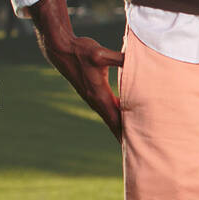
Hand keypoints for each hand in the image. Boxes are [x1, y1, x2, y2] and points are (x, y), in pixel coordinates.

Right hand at [28, 0, 124, 141]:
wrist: (61, 49)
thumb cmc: (81, 50)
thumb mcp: (100, 54)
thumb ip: (119, 58)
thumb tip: (133, 60)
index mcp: (99, 94)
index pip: (115, 118)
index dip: (124, 132)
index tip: (134, 145)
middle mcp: (95, 100)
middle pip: (113, 123)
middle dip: (123, 136)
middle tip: (137, 150)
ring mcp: (93, 98)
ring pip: (109, 117)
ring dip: (119, 129)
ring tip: (131, 140)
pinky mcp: (92, 93)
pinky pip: (106, 109)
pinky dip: (115, 117)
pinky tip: (122, 119)